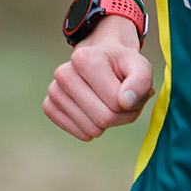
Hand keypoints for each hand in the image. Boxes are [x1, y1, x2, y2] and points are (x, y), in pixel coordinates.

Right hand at [44, 21, 153, 139]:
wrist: (104, 62)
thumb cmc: (123, 67)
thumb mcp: (141, 68)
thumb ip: (141, 81)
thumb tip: (126, 101)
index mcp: (85, 58)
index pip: (116, 102)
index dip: (131, 104)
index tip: (130, 91)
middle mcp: (64, 73)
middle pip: (103, 118)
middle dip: (120, 116)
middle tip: (122, 100)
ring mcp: (54, 90)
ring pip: (90, 129)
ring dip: (107, 124)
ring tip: (108, 103)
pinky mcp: (49, 105)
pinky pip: (75, 131)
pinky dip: (90, 129)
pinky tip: (93, 112)